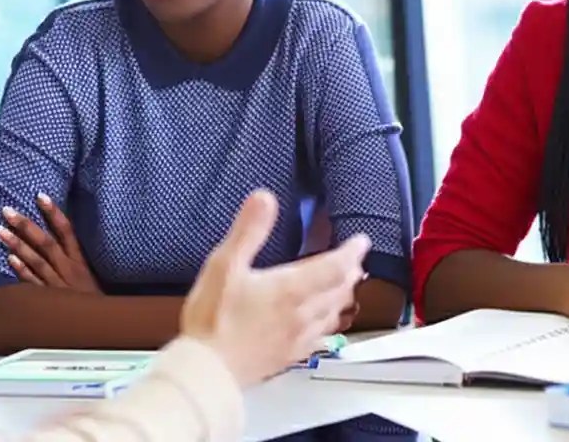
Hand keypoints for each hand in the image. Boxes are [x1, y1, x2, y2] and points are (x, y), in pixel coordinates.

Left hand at [0, 194, 100, 293]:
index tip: (40, 195)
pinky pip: (34, 283)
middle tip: (7, 210)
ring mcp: (59, 284)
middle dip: (26, 224)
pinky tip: (9, 259)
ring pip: (36, 260)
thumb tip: (57, 234)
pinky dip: (23, 271)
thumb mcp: (90, 274)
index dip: (53, 213)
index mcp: (81, 260)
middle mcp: (69, 269)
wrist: (103, 325)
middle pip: (46, 242)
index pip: (67, 230)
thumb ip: (74, 257)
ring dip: (17, 244)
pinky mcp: (51, 299)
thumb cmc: (95, 299)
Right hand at [180, 189, 369, 385]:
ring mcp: (298, 337)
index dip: (351, 251)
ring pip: (333, 313)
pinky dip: (328, 322)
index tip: (361, 241)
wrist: (208, 371)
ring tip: (345, 286)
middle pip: (339, 290)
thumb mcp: (224, 265)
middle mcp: (302, 314)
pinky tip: (322, 324)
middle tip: (354, 261)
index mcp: (291, 289)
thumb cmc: (213, 320)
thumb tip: (264, 198)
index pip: (335, 267)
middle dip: (349, 272)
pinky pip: (320, 336)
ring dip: (342, 296)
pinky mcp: (288, 356)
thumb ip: (248, 230)